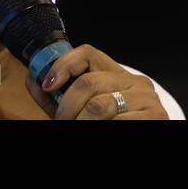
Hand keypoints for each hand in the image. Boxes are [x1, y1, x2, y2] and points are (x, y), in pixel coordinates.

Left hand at [25, 43, 168, 119]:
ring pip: (99, 105)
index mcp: (117, 73)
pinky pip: (117, 121)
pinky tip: (99, 130)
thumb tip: (32, 80)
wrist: (143, 135)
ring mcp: (147, 99)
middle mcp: (135, 82)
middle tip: (62, 120)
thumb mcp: (80, 110)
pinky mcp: (155, 116)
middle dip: (67, 107)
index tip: (47, 85)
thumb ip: (56, 98)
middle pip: (88, 82)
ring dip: (81, 121)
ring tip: (77, 127)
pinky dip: (100, 128)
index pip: (87, 53)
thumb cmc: (109, 125)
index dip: (63, 65)